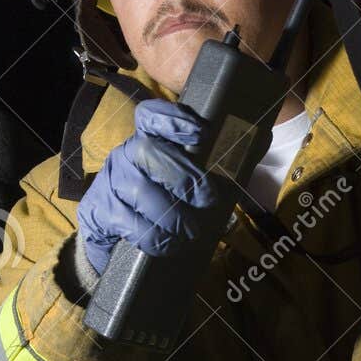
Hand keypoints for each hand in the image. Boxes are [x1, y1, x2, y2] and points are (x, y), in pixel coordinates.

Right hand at [77, 98, 229, 274]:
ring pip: (142, 191)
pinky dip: (156, 238)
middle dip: (184, 177)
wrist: (109, 230)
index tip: (201, 132)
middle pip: (149, 151)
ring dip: (173, 216)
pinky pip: (132, 224)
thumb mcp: (179, 178)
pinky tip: (169, 244)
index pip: (151, 117)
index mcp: (146, 139)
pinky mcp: (101, 211)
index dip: (174, 119)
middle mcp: (126, 154)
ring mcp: (111, 182)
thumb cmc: (158, 200)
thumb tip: (259, 140)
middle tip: (206, 199)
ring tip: (190, 231)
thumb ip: (213, 162)